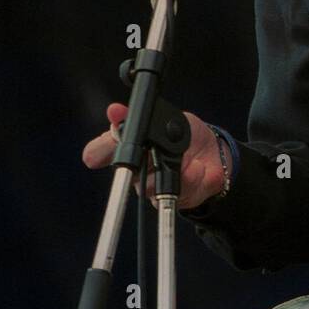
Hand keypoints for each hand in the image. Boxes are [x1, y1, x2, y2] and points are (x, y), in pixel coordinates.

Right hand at [81, 102, 230, 209]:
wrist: (214, 153)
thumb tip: (114, 111)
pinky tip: (198, 168)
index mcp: (130, 149)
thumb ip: (141, 118)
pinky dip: (192, 178)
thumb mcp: (166, 118)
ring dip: (169, 170)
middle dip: (138, 166)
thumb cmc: (185, 135)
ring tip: (186, 160)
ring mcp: (157, 188)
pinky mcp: (179, 198)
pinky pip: (182, 192)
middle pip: (127, 174)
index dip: (98, 151)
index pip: (100, 152)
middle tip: (148, 155)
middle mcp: (138, 172)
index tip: (95, 153)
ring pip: (151, 187)